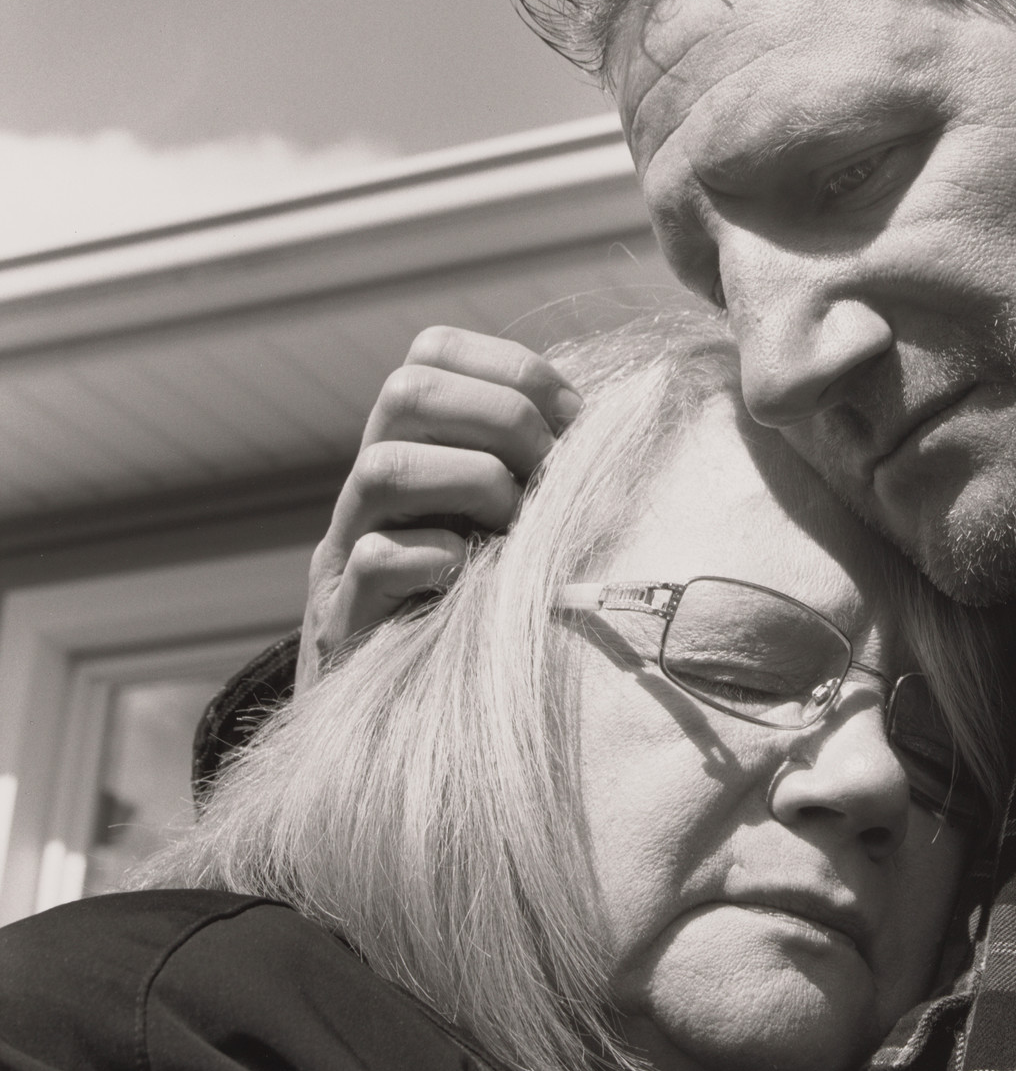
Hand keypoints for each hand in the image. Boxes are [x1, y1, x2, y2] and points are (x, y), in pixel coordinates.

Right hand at [298, 327, 580, 692]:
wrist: (397, 719)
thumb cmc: (478, 605)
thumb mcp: (506, 524)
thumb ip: (535, 469)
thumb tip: (616, 426)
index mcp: (410, 446)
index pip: (433, 351)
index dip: (512, 368)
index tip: (574, 418)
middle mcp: (369, 486)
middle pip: (405, 391)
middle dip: (499, 418)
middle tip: (546, 475)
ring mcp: (346, 549)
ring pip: (383, 468)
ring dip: (473, 486)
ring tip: (512, 530)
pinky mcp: (343, 616)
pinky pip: (375, 559)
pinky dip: (435, 560)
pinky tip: (471, 579)